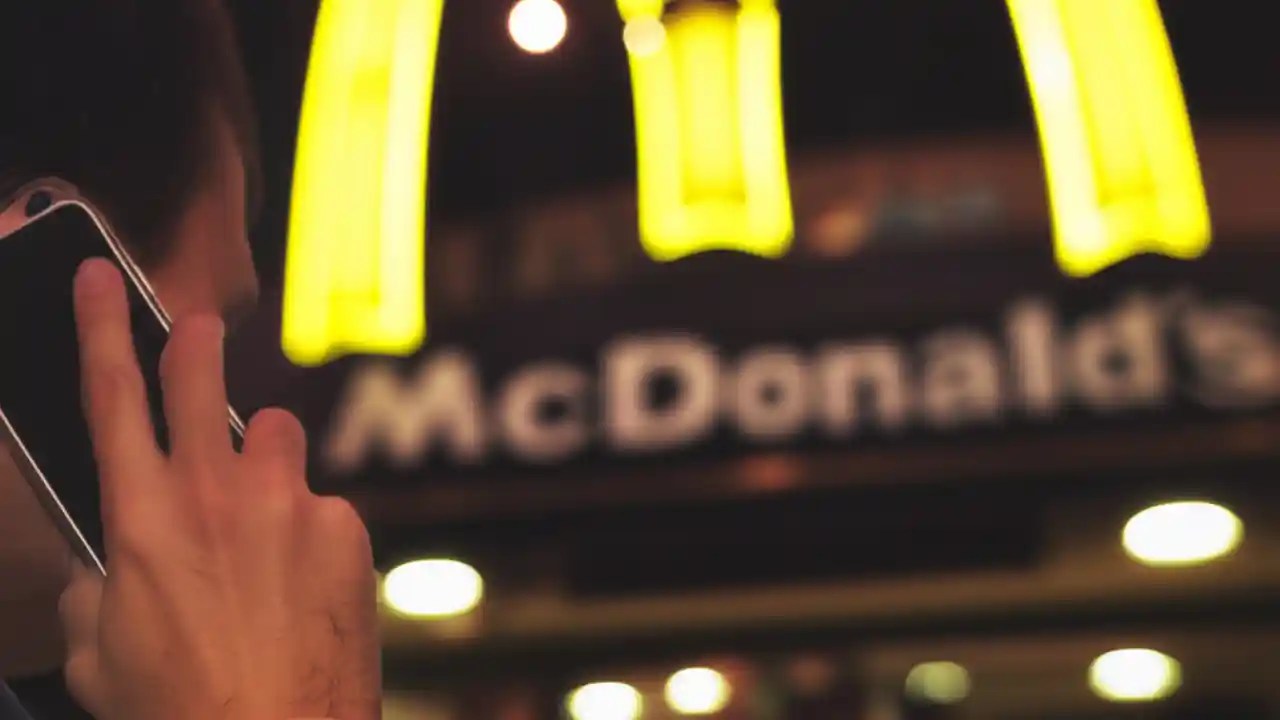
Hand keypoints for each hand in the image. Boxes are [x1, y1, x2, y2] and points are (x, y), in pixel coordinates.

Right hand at [58, 259, 379, 719]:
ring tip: (262, 519)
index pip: (110, 396)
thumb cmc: (178, 707)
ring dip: (264, 462)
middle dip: (194, 342)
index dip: (101, 327)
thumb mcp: (100, 649)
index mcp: (142, 516)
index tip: (100, 277)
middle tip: (197, 329)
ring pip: (275, 438)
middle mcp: (217, 492)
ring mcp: (289, 503)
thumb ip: (98, 585)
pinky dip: (309, 532)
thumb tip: (106, 560)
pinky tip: (304, 584)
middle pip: (202, 378)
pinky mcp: (345, 527)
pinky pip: (321, 506)